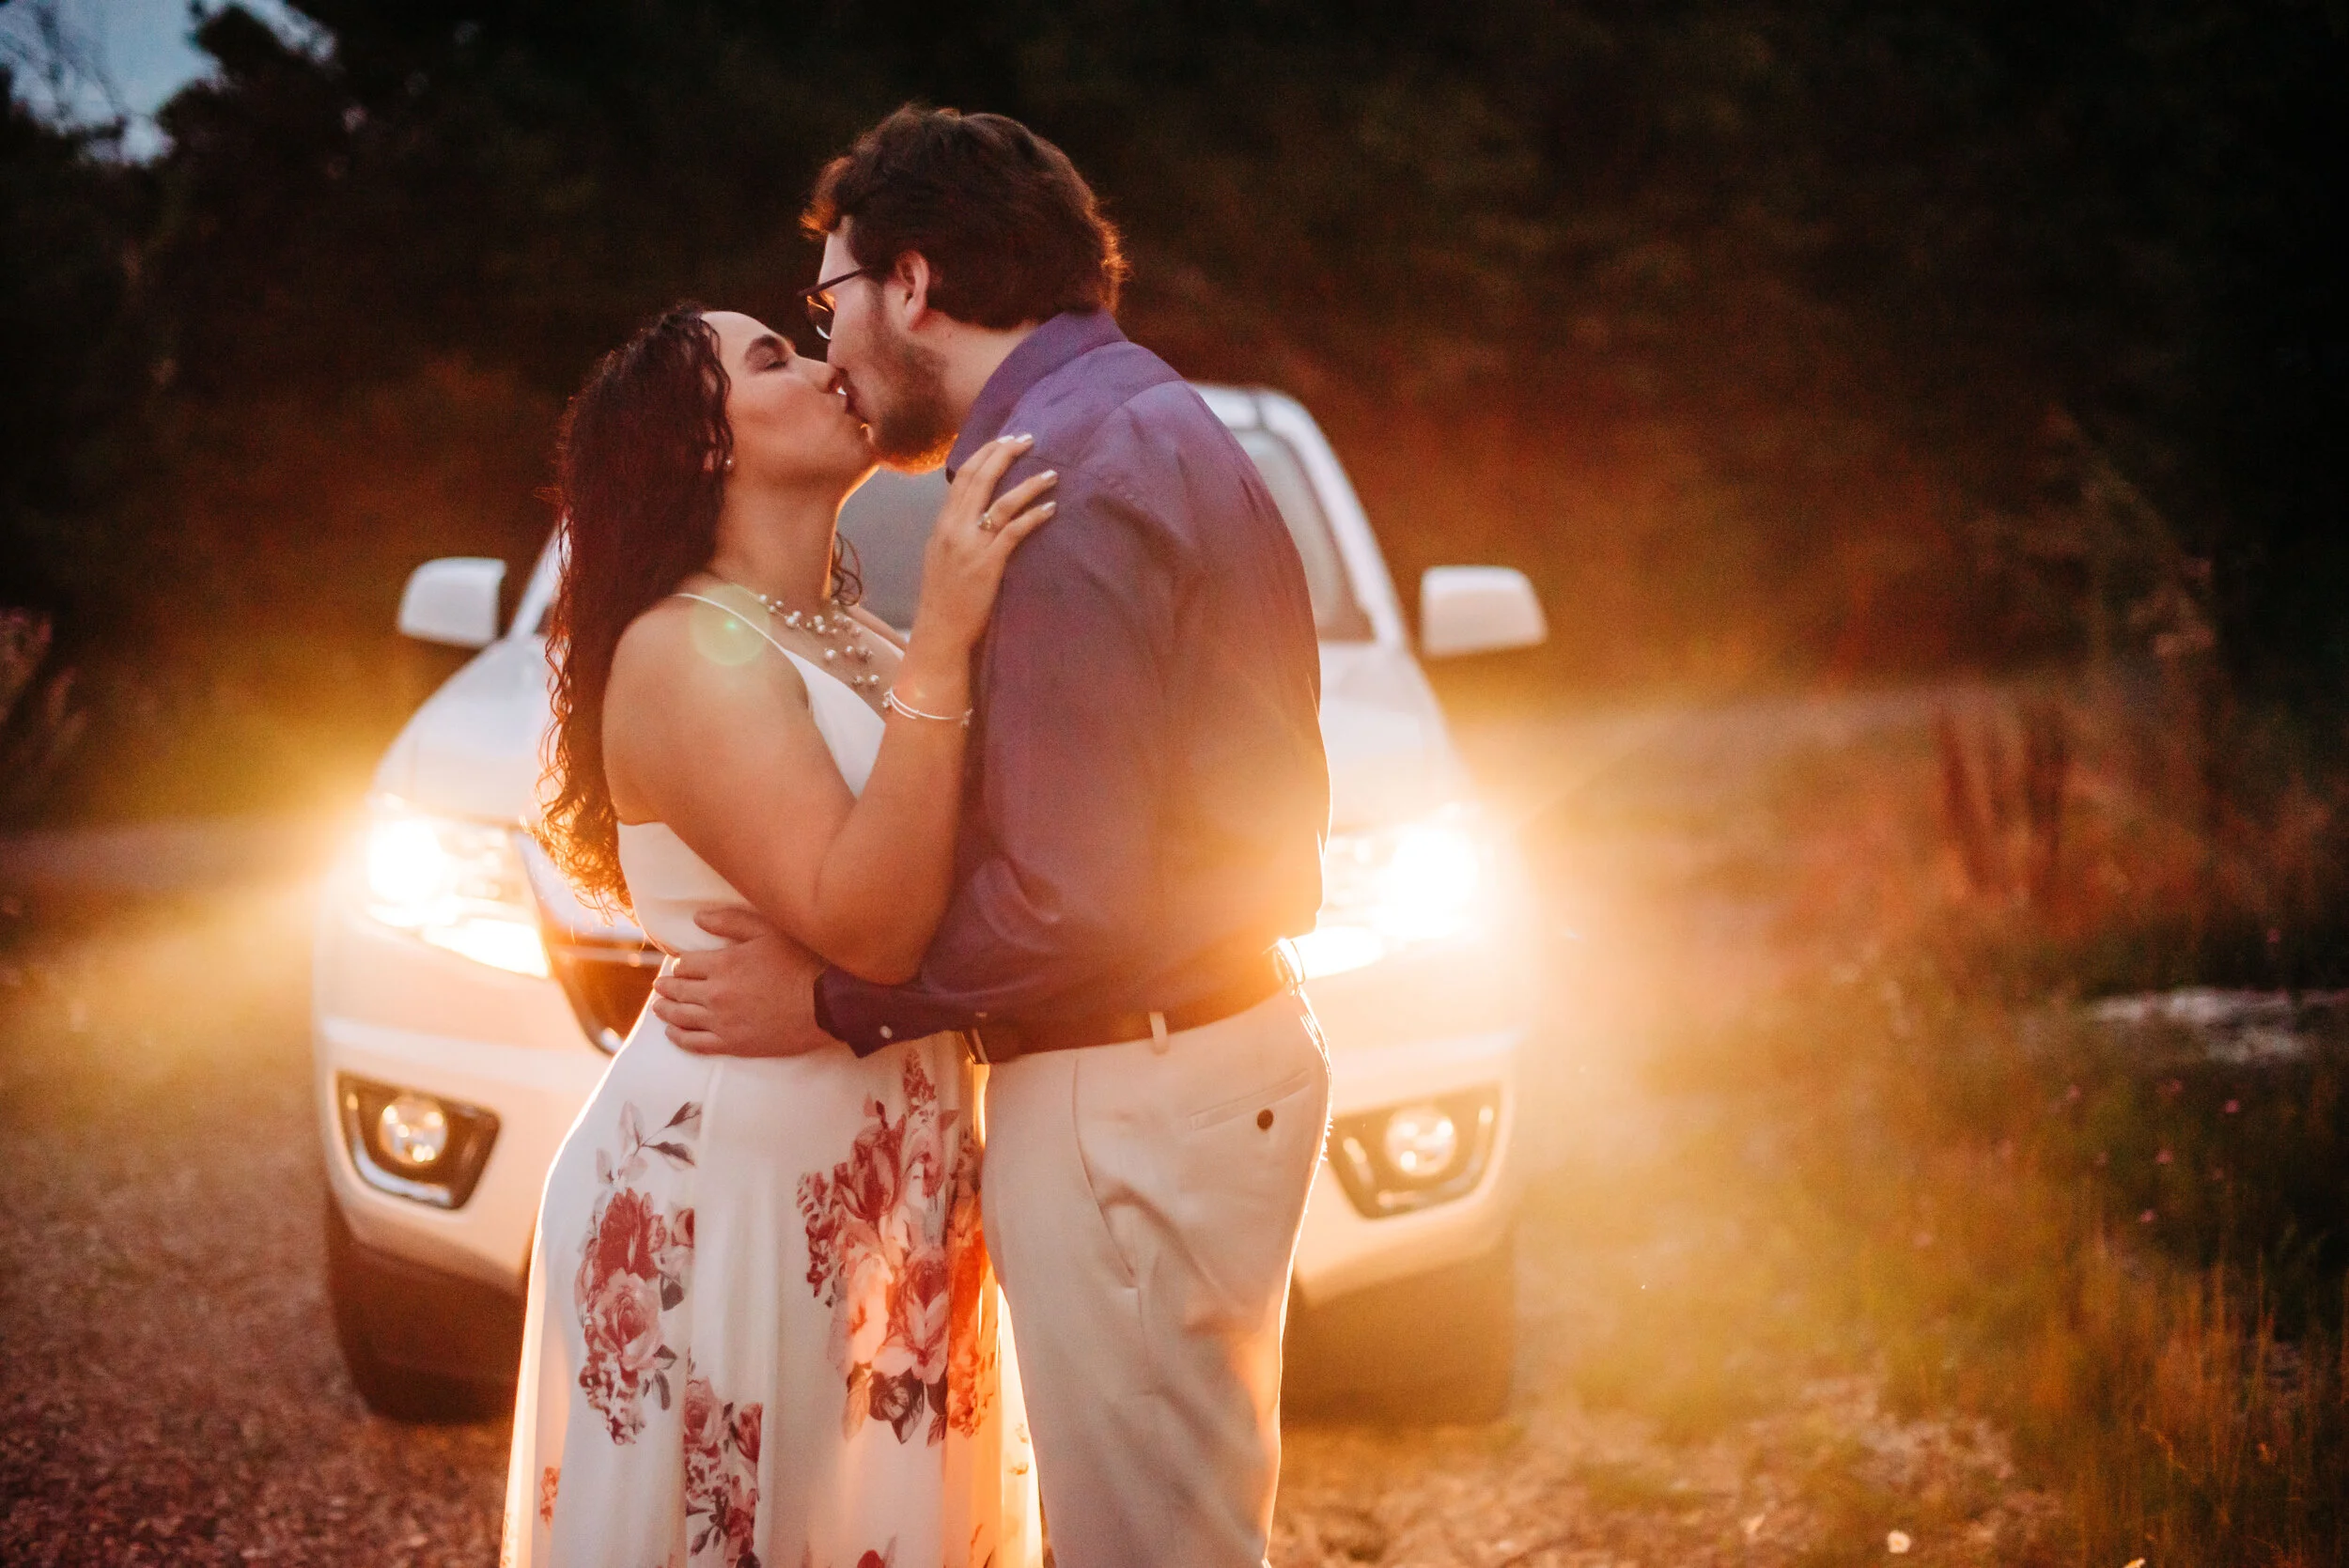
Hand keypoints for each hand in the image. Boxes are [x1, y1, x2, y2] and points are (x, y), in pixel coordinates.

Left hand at [649, 906, 840, 1056]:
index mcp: (722, 964)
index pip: (685, 964)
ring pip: (681, 1016)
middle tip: (661, 985)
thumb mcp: (767, 931)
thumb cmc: (800, 962)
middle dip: (666, 986)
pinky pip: (695, 1043)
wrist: (825, 1003)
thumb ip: (730, 922)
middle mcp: (716, 993)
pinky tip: (672, 1033)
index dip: (680, 963)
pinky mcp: (733, 1043)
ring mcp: (722, 1021)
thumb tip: (697, 919)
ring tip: (660, 1007)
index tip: (680, 964)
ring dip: (666, 1010)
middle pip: (678, 990)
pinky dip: (679, 1037)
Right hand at [908, 433, 1058, 659]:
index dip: (985, 453)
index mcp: (943, 523)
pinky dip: (1034, 516)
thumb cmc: (944, 595)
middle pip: (980, 478)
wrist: (940, 628)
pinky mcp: (988, 563)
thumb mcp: (941, 553)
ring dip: (1029, 484)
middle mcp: (954, 528)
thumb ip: (955, 529)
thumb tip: (973, 509)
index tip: (1004, 439)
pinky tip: (1051, 508)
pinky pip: (1014, 531)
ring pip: (1002, 502)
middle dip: (1005, 454)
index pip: (963, 476)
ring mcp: (971, 545)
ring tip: (1051, 473)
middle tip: (1028, 439)